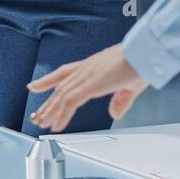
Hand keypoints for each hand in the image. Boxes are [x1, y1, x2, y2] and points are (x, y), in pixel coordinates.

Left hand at [27, 43, 146, 132]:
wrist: (146, 53)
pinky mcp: (91, 84)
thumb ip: (121, 99)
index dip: (48, 80)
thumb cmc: (141, 62)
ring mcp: (87, 75)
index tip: (34, 86)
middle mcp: (86, 68)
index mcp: (93, 65)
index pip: (64, 72)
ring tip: (42, 123)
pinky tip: (57, 125)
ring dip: (51, 111)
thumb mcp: (130, 85)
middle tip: (37, 115)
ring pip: (62, 96)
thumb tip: (114, 113)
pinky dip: (62, 115)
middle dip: (47, 103)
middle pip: (59, 87)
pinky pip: (70, 102)